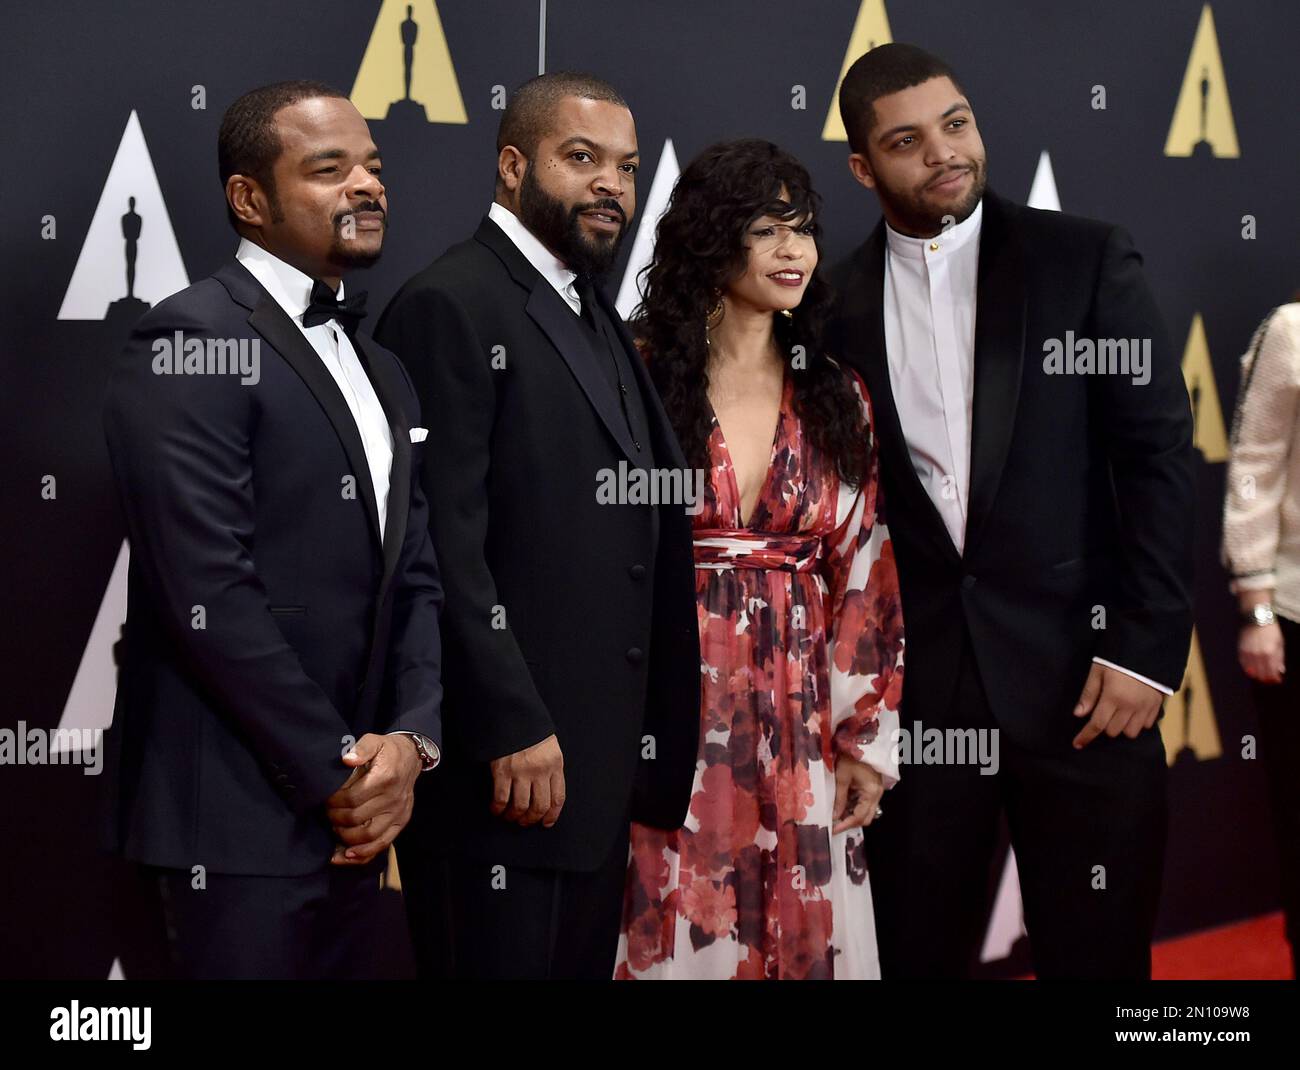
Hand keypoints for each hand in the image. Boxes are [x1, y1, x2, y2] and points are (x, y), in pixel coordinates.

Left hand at [325, 733, 421, 864]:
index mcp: (385, 778)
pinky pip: (382, 844)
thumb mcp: (375, 740)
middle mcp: (393, 799)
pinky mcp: (401, 823)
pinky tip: (347, 856)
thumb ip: (361, 748)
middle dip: (335, 818)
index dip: (334, 802)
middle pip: (357, 819)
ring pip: (369, 837)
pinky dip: (364, 854)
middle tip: (327, 813)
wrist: (411, 758)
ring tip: (335, 829)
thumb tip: (347, 760)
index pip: (352, 798)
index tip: (325, 799)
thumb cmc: (387, 751)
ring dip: (346, 838)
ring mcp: (398, 813)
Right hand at [489, 733, 563, 827]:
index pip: (558, 797)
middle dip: (531, 819)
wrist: (512, 713)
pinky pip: (501, 798)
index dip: (552, 814)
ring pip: (520, 806)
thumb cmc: (530, 731)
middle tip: (525, 822)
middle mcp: (540, 770)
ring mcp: (521, 771)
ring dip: (514, 816)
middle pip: (539, 806)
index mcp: (555, 764)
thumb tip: (547, 792)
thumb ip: (550, 768)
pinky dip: (498, 808)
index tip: (546, 822)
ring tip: (510, 817)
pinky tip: (496, 809)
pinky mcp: (502, 771)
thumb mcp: (549, 747)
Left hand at [832, 755, 884, 833]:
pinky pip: (864, 803)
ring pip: (865, 811)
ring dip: (851, 815)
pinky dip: (853, 806)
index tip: (833, 829)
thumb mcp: (842, 777)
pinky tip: (842, 805)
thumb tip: (834, 815)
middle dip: (849, 822)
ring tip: (835, 814)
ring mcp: (875, 791)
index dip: (845, 825)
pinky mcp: (872, 787)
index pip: (859, 817)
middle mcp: (877, 794)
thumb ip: (839, 798)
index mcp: (871, 792)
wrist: (860, 740)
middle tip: (834, 824)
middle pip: (865, 818)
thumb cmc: (851, 756)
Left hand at [1071, 663, 1162, 748]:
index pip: (1097, 724)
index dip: (1086, 736)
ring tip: (1118, 713)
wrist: (1148, 649)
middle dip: (1105, 725)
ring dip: (1121, 727)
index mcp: (1113, 697)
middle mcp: (1130, 706)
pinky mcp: (1157, 706)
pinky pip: (1146, 726)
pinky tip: (1132, 711)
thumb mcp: (1098, 671)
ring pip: (1131, 733)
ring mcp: (1145, 707)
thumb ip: (1089, 694)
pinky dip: (1138, 723)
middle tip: (1103, 712)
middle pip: (1113, 731)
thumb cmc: (1118, 658)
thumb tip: (1079, 714)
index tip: (1077, 744)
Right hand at [1239, 622, 1285, 683]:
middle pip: (1261, 673)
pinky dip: (1248, 668)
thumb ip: (1280, 658)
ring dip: (1257, 674)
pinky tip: (1252, 668)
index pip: (1272, 672)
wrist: (1257, 619)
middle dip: (1266, 678)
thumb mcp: (1280, 643)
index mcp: (1270, 653)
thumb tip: (1280, 671)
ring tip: (1261, 674)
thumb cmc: (1271, 631)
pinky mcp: (1241, 650)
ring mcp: (1248, 653)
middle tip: (1269, 678)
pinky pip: (1244, 664)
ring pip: (1252, 671)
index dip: (1275, 678)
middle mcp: (1258, 655)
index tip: (1277, 680)